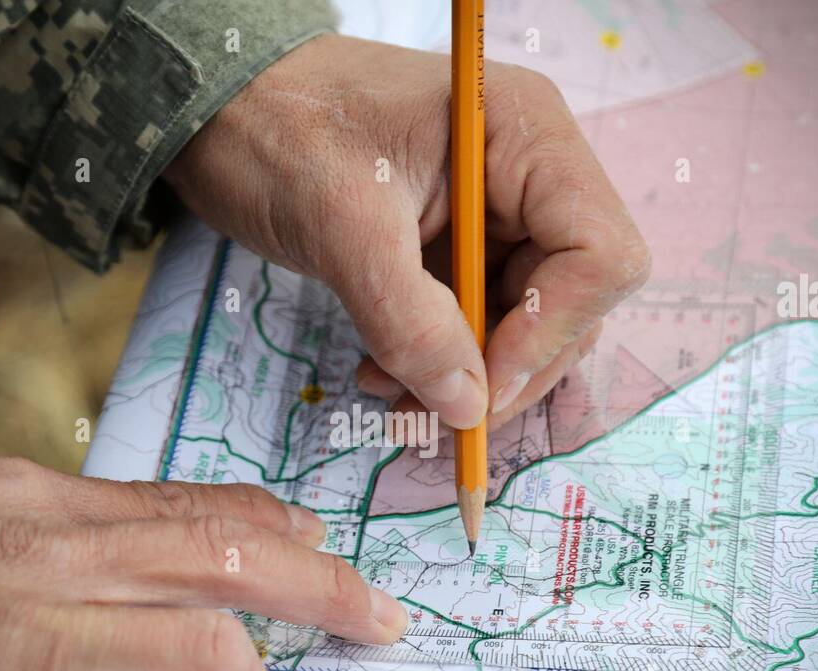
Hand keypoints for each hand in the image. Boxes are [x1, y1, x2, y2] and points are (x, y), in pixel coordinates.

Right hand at [0, 457, 407, 670]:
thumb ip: (27, 528)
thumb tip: (107, 546)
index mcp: (32, 500)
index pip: (188, 506)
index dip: (272, 528)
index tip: (320, 548)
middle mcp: (44, 550)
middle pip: (224, 558)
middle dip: (320, 590)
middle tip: (377, 620)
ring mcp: (23, 633)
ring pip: (198, 647)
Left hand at [164, 34, 649, 431]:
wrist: (219, 106)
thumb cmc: (275, 128)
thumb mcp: (339, 224)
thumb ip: (409, 321)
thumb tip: (468, 406)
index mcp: (525, 136)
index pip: (598, 254)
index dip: (550, 332)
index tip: (480, 388)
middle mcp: (529, 173)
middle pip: (570, 302)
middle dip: (505, 369)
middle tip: (435, 416)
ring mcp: (498, 212)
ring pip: (523, 324)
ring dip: (466, 377)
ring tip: (390, 396)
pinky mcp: (462, 244)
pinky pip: (477, 323)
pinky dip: (439, 362)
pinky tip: (383, 373)